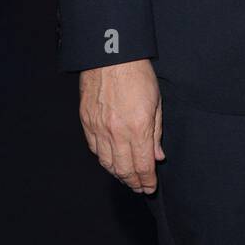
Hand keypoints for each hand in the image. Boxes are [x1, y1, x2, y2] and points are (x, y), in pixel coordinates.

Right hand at [79, 58, 163, 193]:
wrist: (110, 57)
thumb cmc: (137, 74)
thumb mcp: (156, 102)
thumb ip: (156, 133)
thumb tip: (157, 156)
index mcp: (138, 128)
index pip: (143, 165)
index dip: (147, 180)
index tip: (150, 187)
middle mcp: (117, 133)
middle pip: (124, 169)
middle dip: (133, 182)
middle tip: (140, 187)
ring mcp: (99, 129)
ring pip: (107, 163)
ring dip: (118, 174)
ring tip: (126, 178)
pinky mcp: (87, 122)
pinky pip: (94, 149)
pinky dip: (103, 159)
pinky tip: (110, 161)